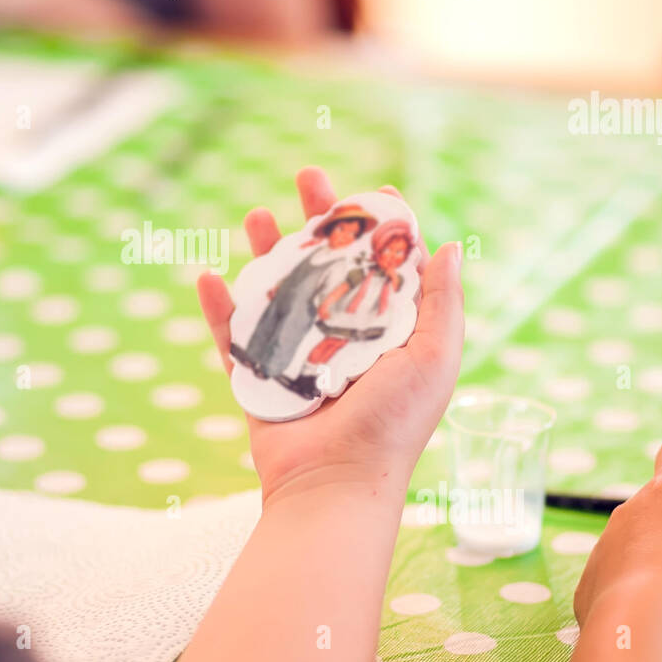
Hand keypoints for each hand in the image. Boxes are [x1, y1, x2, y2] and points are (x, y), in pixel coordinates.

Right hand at [198, 167, 463, 508]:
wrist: (333, 483)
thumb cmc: (393, 424)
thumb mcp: (433, 358)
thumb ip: (443, 303)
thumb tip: (452, 245)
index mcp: (389, 332)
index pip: (385, 267)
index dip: (380, 227)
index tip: (377, 191)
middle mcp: (344, 338)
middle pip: (327, 265)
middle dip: (317, 219)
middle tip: (308, 177)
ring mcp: (298, 356)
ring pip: (278, 291)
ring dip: (265, 250)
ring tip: (254, 214)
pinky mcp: (260, 378)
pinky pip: (234, 338)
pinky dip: (218, 308)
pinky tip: (208, 276)